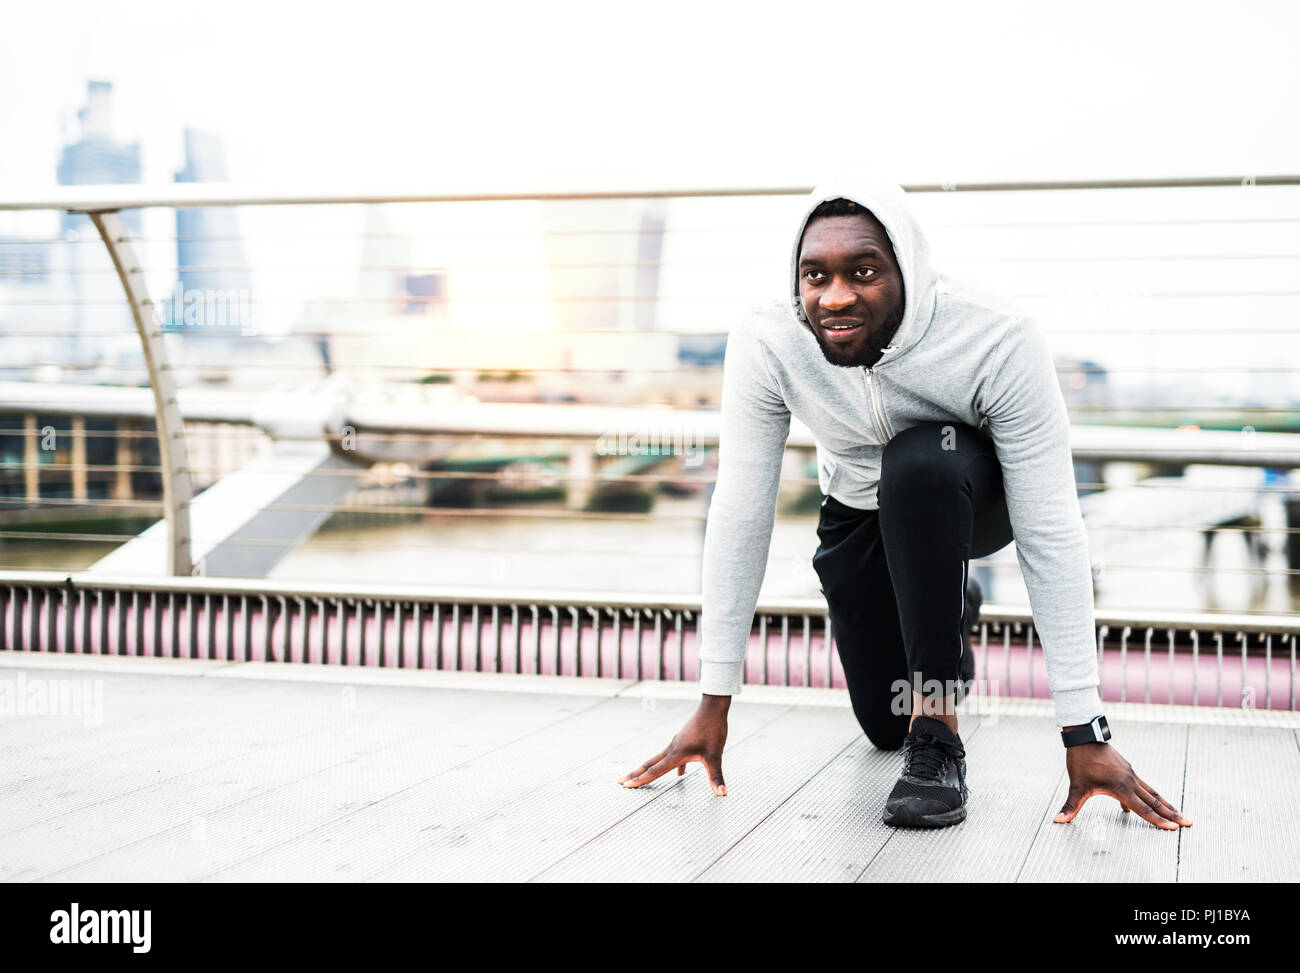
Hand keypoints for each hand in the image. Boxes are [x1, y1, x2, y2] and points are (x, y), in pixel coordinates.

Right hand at [618, 694, 729, 795]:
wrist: (713, 708)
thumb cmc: (713, 729)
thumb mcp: (715, 755)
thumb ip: (716, 776)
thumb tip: (722, 793)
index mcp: (676, 754)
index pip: (655, 771)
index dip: (641, 780)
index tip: (626, 785)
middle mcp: (673, 748)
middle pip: (650, 764)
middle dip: (635, 774)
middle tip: (620, 781)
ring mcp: (677, 743)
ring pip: (659, 759)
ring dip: (648, 768)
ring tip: (640, 776)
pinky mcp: (684, 740)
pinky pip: (673, 756)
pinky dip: (672, 766)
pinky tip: (681, 773)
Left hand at [1053, 741, 1192, 829]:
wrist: (1084, 736)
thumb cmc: (1081, 761)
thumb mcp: (1076, 786)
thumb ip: (1070, 805)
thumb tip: (1057, 820)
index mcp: (1120, 787)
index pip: (1143, 809)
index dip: (1157, 820)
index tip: (1173, 828)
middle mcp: (1130, 780)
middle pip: (1155, 801)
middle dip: (1172, 814)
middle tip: (1189, 822)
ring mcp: (1130, 774)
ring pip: (1152, 792)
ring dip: (1166, 804)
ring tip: (1179, 814)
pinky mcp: (1127, 769)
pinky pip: (1142, 786)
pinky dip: (1150, 796)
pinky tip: (1144, 805)